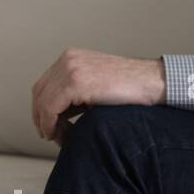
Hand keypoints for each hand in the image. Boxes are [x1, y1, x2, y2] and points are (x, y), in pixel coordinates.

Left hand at [31, 49, 165, 145]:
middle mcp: (68, 59)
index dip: (42, 108)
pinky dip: (50, 124)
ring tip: (57, 137)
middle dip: (41, 116)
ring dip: (45, 123)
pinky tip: (58, 134)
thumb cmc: (133, 87)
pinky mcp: (75, 82)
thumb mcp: (98, 84)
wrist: (154, 82)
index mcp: (72, 57)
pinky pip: (50, 108)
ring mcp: (71, 69)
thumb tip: (58, 115)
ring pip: (42, 101)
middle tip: (51, 134)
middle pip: (39, 92)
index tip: (49, 125)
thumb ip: (76, 93)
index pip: (44, 85)